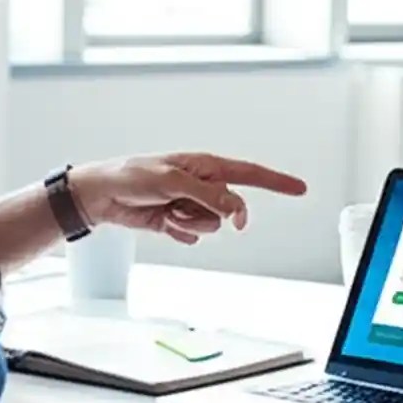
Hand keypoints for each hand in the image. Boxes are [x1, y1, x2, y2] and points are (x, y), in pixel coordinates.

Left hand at [67, 152, 306, 244]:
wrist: (103, 196)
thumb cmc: (133, 176)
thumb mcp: (173, 181)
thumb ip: (208, 194)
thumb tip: (236, 209)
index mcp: (207, 166)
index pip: (251, 174)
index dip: (277, 182)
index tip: (299, 188)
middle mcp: (204, 185)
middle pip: (231, 208)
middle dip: (209, 211)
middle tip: (182, 206)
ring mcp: (192, 205)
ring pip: (213, 225)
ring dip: (189, 222)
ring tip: (166, 210)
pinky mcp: (179, 222)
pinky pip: (194, 236)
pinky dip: (179, 231)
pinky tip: (161, 221)